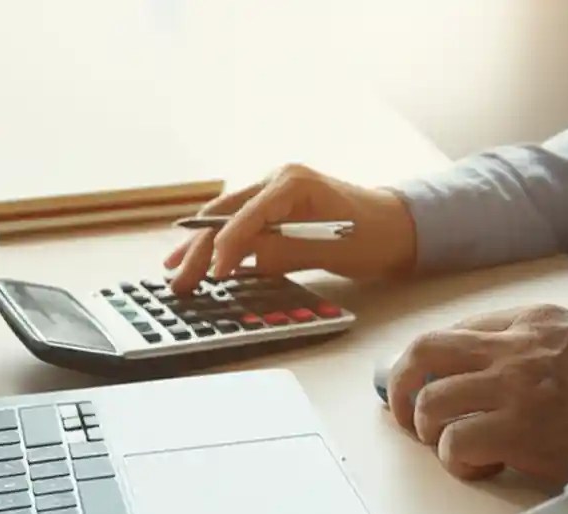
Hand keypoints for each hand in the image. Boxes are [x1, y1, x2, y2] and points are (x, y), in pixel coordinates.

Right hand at [164, 163, 417, 292]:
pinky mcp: (272, 212)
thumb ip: (286, 250)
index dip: (229, 245)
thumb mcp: (330, 247)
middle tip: (179, 278)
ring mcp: (272, 194)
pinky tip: (196, 261)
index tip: (214, 272)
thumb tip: (248, 260)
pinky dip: (217, 246)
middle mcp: (276, 181)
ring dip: (200, 247)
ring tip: (173, 270)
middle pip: (227, 215)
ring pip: (225, 221)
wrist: (395, 227)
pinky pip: (238, 227)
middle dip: (200, 248)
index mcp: (292, 182)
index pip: (249, 213)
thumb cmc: (371, 235)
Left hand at [386, 305, 567, 490]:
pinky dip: (456, 460)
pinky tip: (481, 467)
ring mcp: (512, 387)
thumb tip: (500, 370)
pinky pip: (454, 442)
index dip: (434, 361)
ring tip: (451, 447)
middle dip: (401, 383)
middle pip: (425, 351)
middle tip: (405, 414)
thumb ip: (540, 347)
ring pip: (431, 400)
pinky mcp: (515, 431)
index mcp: (533, 320)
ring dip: (429, 429)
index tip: (428, 383)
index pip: (460, 330)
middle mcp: (514, 346)